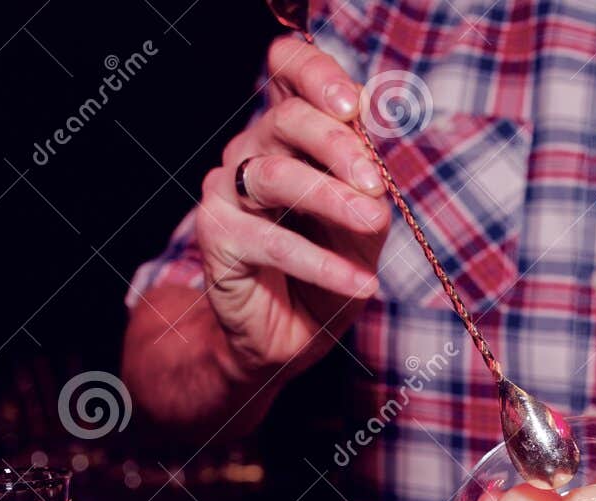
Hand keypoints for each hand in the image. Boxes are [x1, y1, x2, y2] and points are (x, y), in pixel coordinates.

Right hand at [195, 37, 392, 386]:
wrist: (289, 334)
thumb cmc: (329, 269)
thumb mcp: (363, 222)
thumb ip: (368, 182)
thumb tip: (378, 151)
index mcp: (287, 133)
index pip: (288, 72)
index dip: (316, 74)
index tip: (354, 104)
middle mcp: (252, 150)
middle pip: (288, 119)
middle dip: (339, 146)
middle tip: (376, 183)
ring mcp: (228, 190)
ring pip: (277, 175)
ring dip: (331, 198)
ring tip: (372, 222)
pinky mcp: (218, 236)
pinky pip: (274, 243)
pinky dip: (324, 264)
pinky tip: (361, 283)